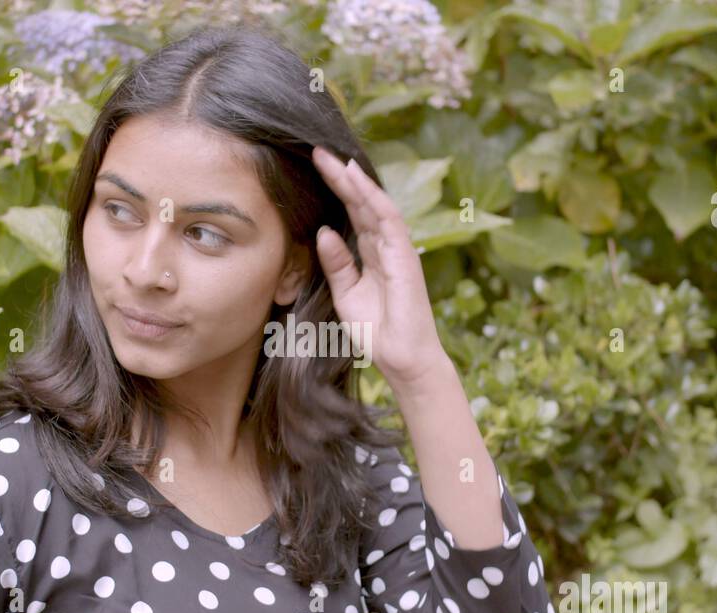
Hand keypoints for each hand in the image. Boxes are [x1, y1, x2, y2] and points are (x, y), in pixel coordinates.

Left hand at [311, 145, 448, 388]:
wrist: (402, 358)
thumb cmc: (377, 331)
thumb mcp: (346, 294)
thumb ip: (337, 263)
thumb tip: (323, 231)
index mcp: (370, 253)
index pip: (351, 214)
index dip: (333, 191)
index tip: (310, 169)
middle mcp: (384, 245)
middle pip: (360, 203)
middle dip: (339, 177)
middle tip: (315, 150)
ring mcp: (397, 248)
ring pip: (374, 204)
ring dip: (353, 180)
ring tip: (331, 157)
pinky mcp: (405, 254)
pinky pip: (388, 219)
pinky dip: (372, 197)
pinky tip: (355, 179)